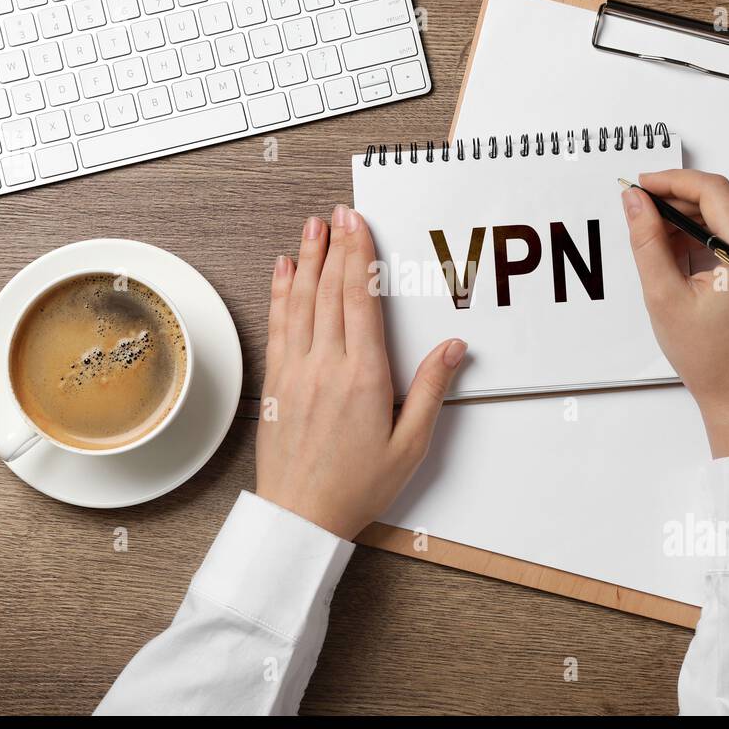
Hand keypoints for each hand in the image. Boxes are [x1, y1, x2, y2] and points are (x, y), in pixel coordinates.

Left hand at [256, 205, 467, 539]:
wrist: (299, 516)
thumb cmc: (356, 487)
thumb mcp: (410, 444)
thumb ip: (432, 390)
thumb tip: (453, 347)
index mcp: (363, 377)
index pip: (360, 300)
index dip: (359, 255)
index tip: (358, 224)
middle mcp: (325, 367)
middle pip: (329, 291)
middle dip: (335, 246)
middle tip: (337, 212)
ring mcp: (295, 372)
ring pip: (300, 302)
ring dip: (306, 260)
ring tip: (311, 227)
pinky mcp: (274, 384)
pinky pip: (278, 326)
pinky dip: (280, 293)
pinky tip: (284, 271)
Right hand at [621, 170, 728, 458]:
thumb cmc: (711, 359)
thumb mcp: (665, 297)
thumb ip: (647, 242)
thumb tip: (635, 202)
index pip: (714, 191)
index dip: (673, 181)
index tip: (642, 185)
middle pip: (725, 198)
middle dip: (680, 196)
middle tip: (642, 207)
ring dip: (693, 213)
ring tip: (656, 231)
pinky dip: (708, 231)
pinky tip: (679, 246)